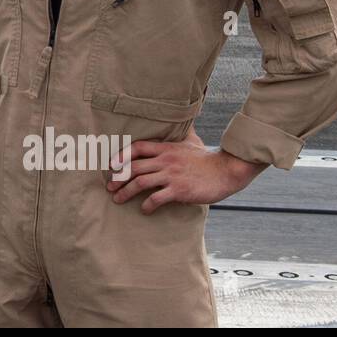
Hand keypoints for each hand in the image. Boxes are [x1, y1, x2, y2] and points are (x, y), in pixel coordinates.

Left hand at [104, 130, 264, 214]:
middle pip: (134, 167)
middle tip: (110, 187)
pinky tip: (144, 209)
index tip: (111, 165)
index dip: (121, 155)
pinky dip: (146, 205)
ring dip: (126, 192)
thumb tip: (176, 127)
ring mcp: (171, 175)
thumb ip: (177, 137)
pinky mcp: (179, 190)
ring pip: (140, 183)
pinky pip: (156, 198)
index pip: (137, 147)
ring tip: (118, 199)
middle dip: (118, 178)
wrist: (226, 171)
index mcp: (166, 148)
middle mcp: (165, 160)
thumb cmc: (206, 159)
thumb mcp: (189, 142)